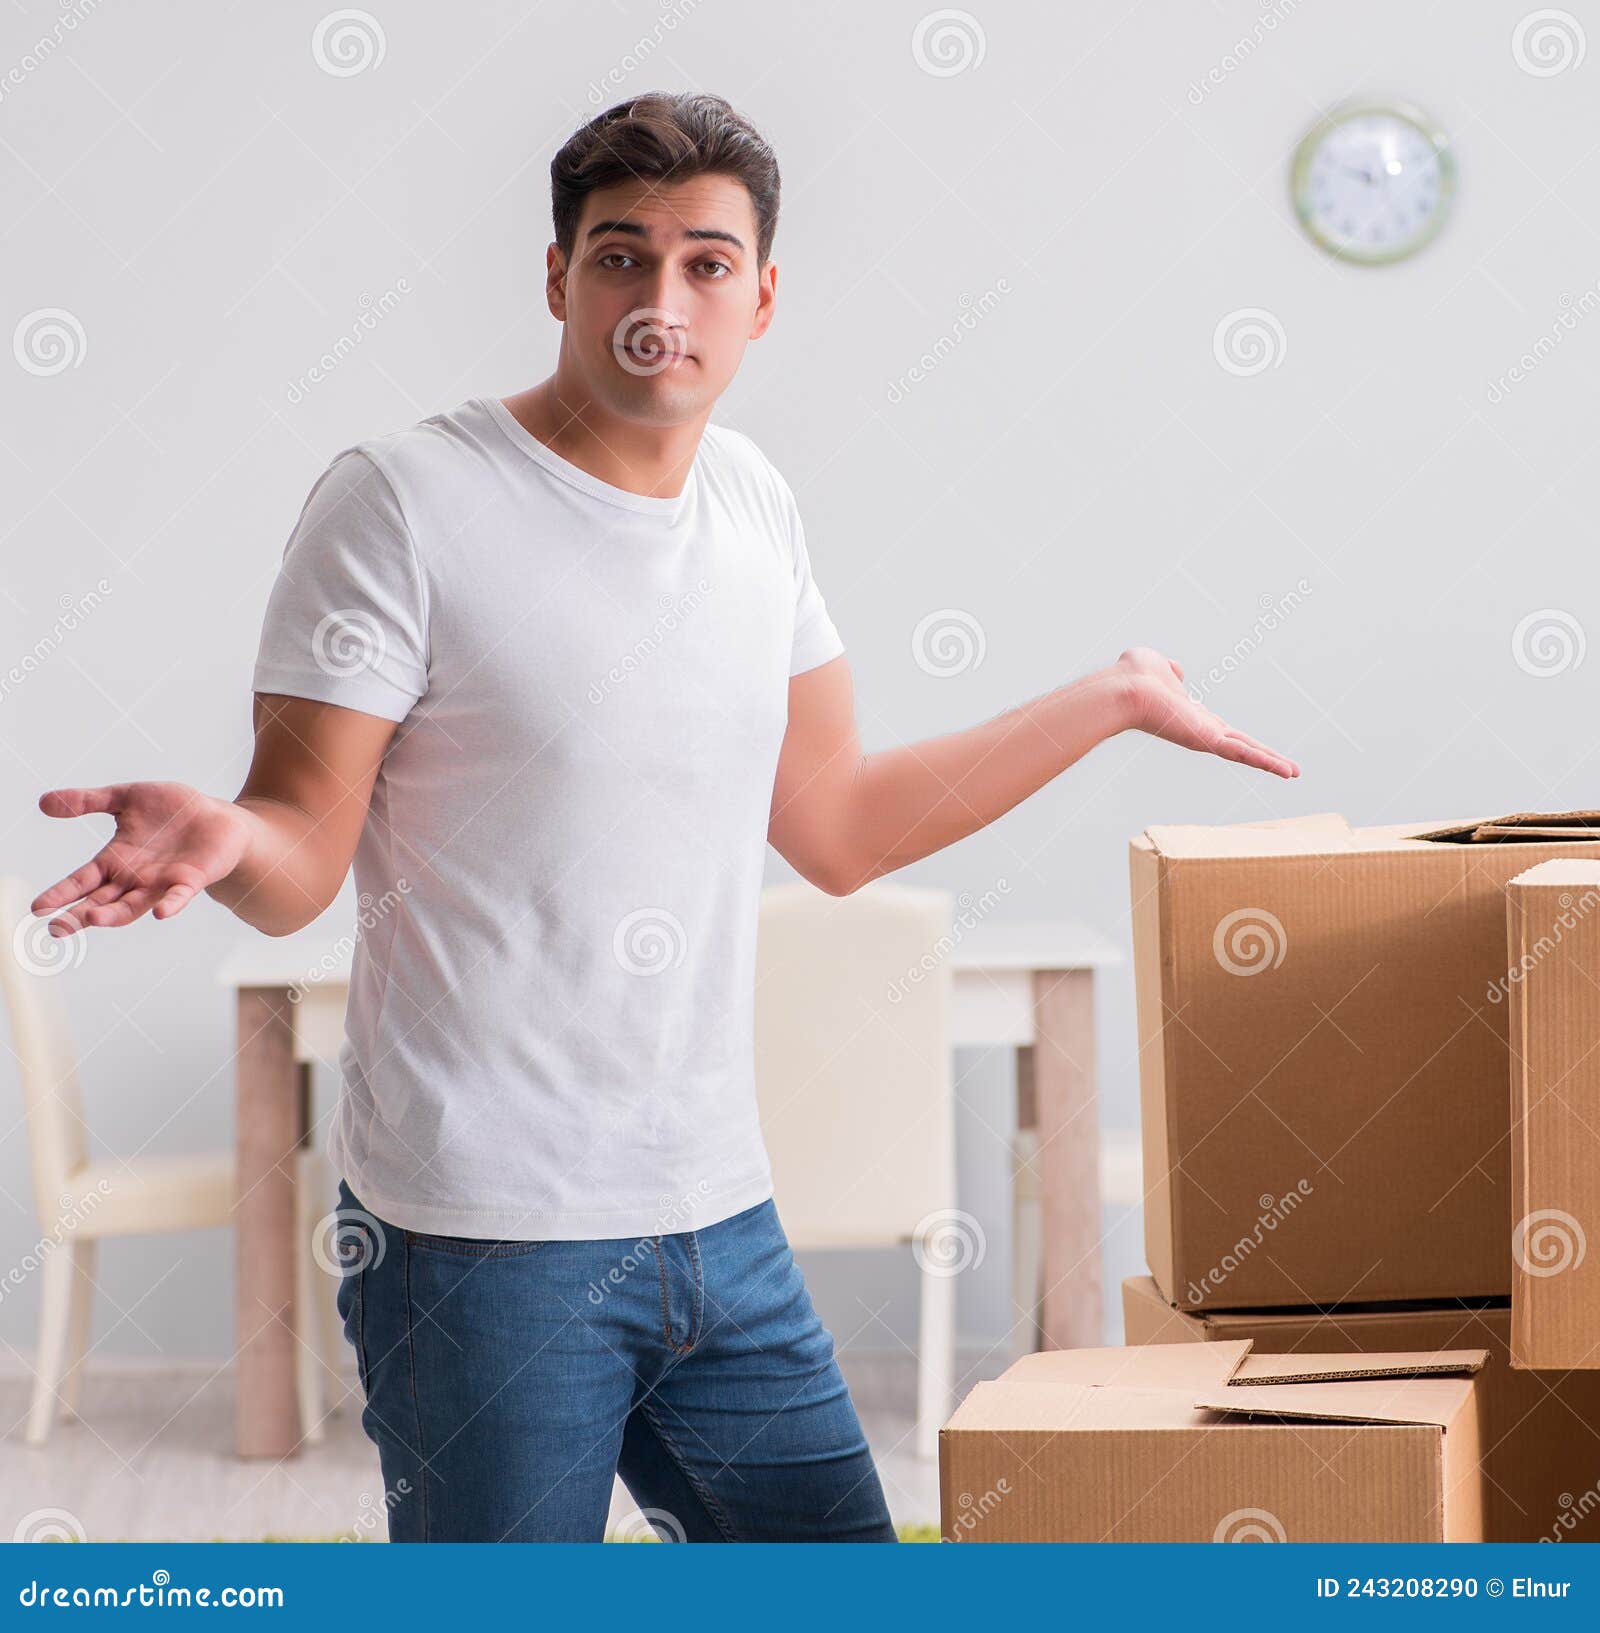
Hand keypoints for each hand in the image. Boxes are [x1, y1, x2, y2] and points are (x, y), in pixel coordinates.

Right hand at [31, 783, 253, 936]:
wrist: (218, 816)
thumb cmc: (173, 809)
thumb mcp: (126, 797)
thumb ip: (89, 801)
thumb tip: (44, 802)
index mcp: (116, 860)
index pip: (82, 881)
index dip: (61, 893)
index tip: (38, 907)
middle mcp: (135, 878)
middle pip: (101, 902)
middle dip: (78, 915)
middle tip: (56, 928)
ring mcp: (162, 882)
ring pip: (133, 905)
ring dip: (113, 915)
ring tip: (92, 920)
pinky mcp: (191, 880)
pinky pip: (179, 897)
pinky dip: (170, 905)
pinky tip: (161, 913)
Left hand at [1113, 647, 1299, 778]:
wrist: (1124, 688)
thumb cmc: (1133, 676)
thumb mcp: (1157, 665)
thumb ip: (1170, 669)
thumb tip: (1175, 670)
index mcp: (1192, 716)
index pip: (1224, 730)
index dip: (1241, 738)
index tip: (1257, 746)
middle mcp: (1200, 730)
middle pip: (1241, 746)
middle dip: (1266, 757)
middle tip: (1289, 769)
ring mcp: (1204, 737)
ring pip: (1246, 753)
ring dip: (1272, 763)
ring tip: (1294, 773)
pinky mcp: (1206, 740)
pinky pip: (1242, 753)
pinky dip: (1266, 762)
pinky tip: (1286, 771)